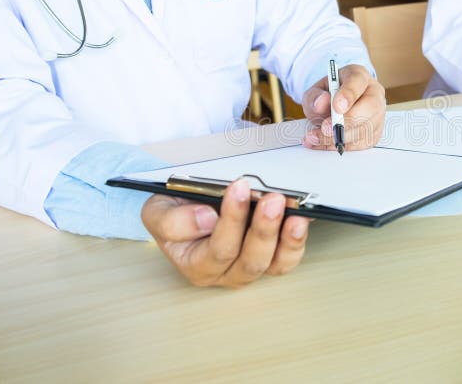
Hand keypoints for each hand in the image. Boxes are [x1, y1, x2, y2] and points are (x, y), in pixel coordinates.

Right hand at [141, 179, 309, 287]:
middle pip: (250, 260)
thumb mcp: (158, 212)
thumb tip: (206, 219)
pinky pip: (287, 258)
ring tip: (295, 214)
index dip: (232, 220)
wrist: (185, 208)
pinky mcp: (271, 258)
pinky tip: (303, 218)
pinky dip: (298, 240)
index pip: (218, 250)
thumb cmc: (175, 213)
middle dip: (264, 229)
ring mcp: (250, 266)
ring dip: (287, 239)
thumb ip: (172, 220)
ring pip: (274, 264)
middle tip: (273, 199)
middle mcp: (225, 272)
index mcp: (195, 265)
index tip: (239, 188)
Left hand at [301, 64, 385, 150]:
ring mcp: (377, 115)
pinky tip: (322, 144)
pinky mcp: (374, 134)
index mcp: (359, 76)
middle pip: (370, 107)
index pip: (358, 81)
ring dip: (340, 137)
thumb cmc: (328, 96)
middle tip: (325, 128)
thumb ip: (315, 96)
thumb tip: (321, 103)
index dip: (348, 95)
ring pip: (366, 129)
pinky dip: (340, 146)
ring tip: (315, 138)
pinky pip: (361, 143)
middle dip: (347, 121)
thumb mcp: (315, 91)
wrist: (334, 107)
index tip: (337, 107)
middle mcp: (374, 94)